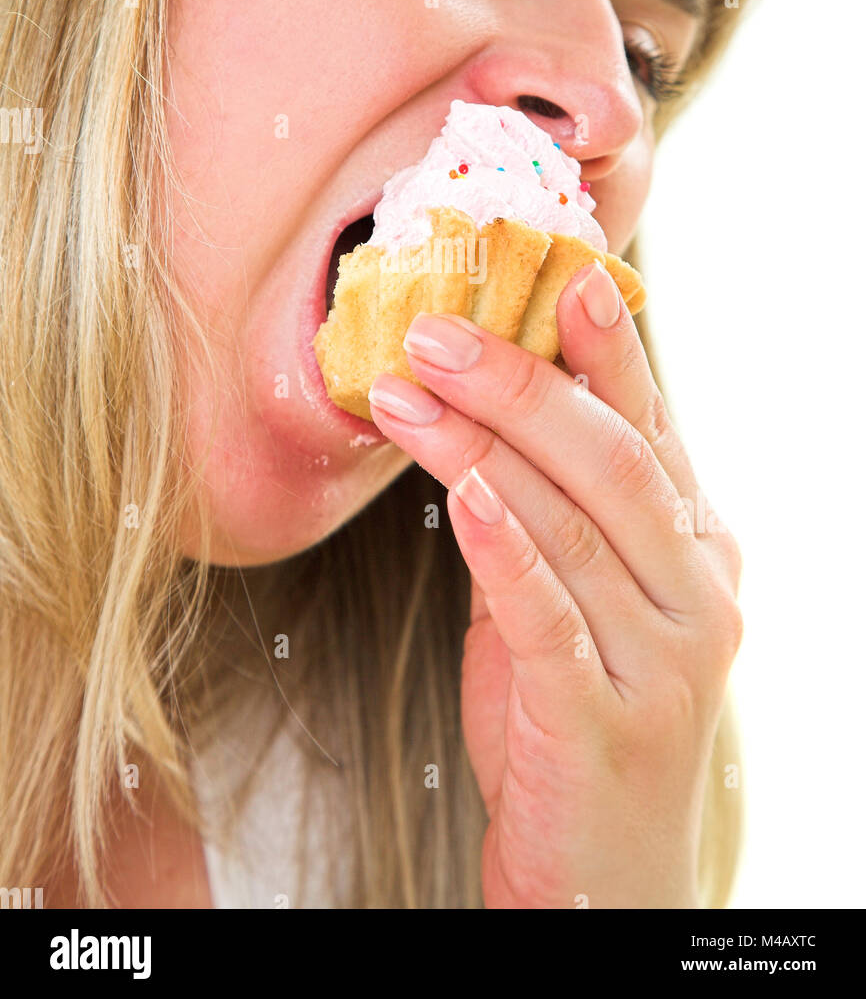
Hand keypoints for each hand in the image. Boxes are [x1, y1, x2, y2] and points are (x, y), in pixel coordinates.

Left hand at [367, 259, 742, 908]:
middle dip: (525, 382)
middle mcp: (699, 593)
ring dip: (484, 445)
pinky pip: (551, 619)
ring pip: (577, 524)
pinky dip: (506, 549)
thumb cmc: (574, 721)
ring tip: (408, 389)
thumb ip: (541, 515)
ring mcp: (664, 660)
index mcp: (696, 548)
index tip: (563, 274)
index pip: (651, 427)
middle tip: (440, 327)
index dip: (608, 348)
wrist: (601, 878)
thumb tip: (476, 414)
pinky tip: (464, 492)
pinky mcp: (605, 723)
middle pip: (615, 460)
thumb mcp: (568, 601)